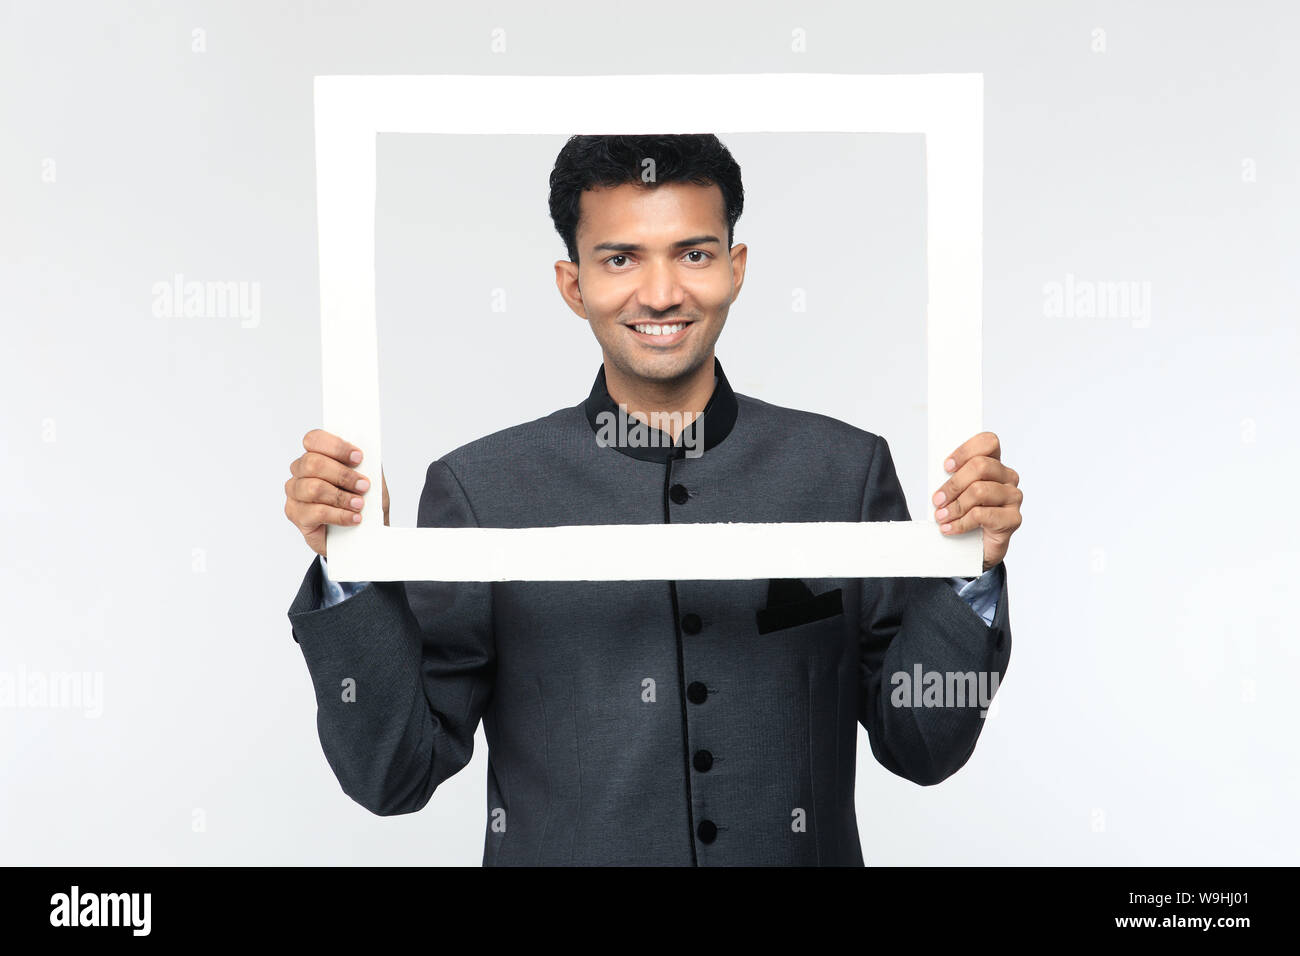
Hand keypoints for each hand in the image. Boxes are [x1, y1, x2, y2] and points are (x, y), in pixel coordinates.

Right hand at [284, 429, 388, 557]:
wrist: (363, 535)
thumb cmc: (365, 505)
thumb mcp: (373, 481)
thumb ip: (369, 465)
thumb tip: (369, 454)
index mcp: (316, 456)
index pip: (313, 439)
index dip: (336, 446)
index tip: (358, 457)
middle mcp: (300, 473)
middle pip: (312, 463)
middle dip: (342, 474)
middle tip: (363, 485)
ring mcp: (295, 494)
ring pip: (313, 488)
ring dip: (341, 496)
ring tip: (359, 504)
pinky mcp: (296, 515)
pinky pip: (316, 512)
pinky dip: (340, 515)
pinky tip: (354, 518)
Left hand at [931, 431, 1021, 571]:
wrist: (978, 548)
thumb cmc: (966, 515)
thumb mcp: (956, 493)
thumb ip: (952, 479)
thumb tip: (936, 476)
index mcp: (994, 464)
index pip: (988, 442)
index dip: (965, 451)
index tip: (946, 467)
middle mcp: (1007, 477)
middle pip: (980, 466)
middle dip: (953, 484)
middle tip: (937, 500)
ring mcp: (1012, 497)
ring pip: (979, 491)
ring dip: (955, 506)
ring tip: (941, 517)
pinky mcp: (1013, 518)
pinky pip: (982, 515)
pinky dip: (961, 522)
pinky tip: (950, 528)